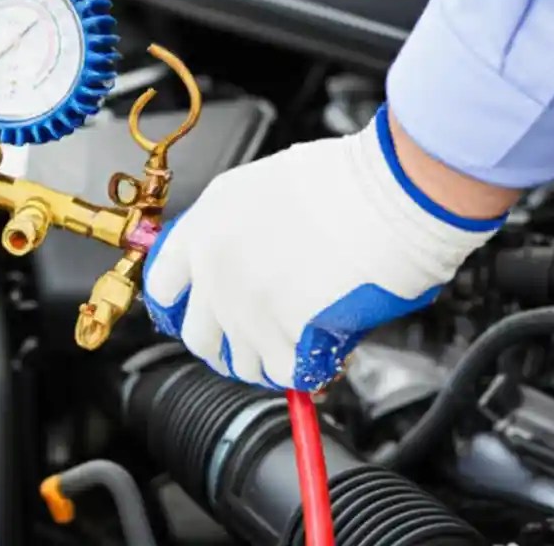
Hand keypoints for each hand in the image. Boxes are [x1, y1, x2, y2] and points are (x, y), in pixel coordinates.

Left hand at [141, 105, 505, 390]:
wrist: (391, 195)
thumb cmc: (345, 181)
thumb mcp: (263, 188)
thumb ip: (235, 231)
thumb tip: (232, 265)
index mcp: (205, 227)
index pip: (162, 287)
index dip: (182, 305)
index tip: (197, 313)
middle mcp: (216, 271)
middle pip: (198, 338)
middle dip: (226, 343)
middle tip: (257, 333)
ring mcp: (247, 307)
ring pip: (241, 364)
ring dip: (268, 357)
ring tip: (298, 335)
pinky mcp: (285, 335)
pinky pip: (285, 372)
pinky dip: (304, 367)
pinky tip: (321, 344)